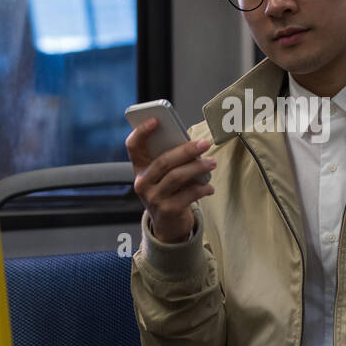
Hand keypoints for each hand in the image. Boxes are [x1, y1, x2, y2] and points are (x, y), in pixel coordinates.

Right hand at [126, 119, 215, 242]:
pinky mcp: (167, 210)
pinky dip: (202, 188)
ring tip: (212, 163)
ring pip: (176, 177)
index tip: (155, 120)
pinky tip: (210, 187)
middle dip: (186, 150)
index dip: (141, 132)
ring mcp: (153, 198)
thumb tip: (193, 146)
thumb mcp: (165, 175)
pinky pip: (188, 194)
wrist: (168, 225)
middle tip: (204, 143)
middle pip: (163, 161)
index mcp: (139, 169)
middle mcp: (142, 183)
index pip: (133, 146)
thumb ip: (172, 160)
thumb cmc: (170, 191)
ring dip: (197, 167)